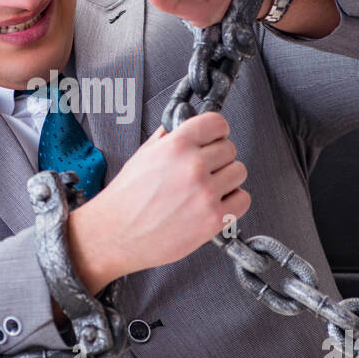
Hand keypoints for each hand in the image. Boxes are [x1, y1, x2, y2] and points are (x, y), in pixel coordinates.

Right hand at [66, 111, 250, 291]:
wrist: (115, 234)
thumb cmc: (126, 198)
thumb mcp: (143, 155)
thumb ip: (169, 137)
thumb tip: (186, 125)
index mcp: (176, 145)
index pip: (217, 123)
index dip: (216, 131)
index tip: (214, 139)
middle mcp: (193, 166)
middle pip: (230, 148)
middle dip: (218, 157)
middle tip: (204, 169)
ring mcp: (206, 194)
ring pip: (239, 172)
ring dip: (227, 178)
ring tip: (208, 187)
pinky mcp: (213, 219)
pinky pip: (242, 200)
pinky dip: (232, 201)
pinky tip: (215, 203)